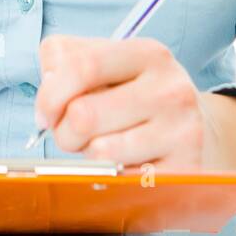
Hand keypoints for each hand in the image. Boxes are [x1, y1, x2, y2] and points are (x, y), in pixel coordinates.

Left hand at [34, 35, 235, 183]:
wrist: (192, 129)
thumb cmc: (132, 94)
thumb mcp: (105, 62)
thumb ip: (63, 58)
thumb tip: (48, 84)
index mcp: (149, 54)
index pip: (83, 66)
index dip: (50, 94)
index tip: (44, 114)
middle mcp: (171, 90)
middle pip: (84, 115)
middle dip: (64, 131)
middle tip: (74, 134)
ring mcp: (183, 133)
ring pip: (100, 152)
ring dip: (87, 156)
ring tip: (103, 145)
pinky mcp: (184, 173)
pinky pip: (121, 181)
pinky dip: (111, 176)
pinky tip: (123, 164)